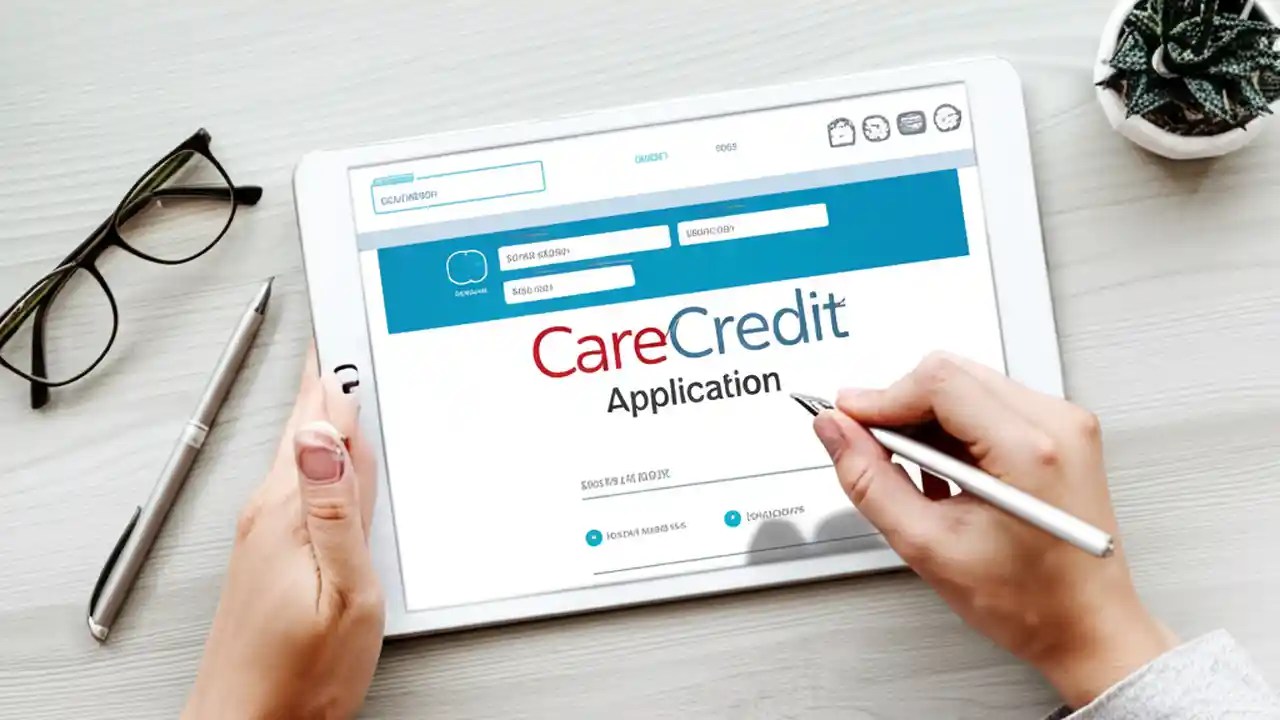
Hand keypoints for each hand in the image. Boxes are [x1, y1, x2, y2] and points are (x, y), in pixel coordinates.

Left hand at [183, 348, 383, 719]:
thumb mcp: (346, 592)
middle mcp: (269, 510)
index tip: (347, 322)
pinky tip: (334, 451)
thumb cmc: (301, 672)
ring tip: (346, 373)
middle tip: (350, 330)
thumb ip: (339, 509)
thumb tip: (328, 434)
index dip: (336, 369)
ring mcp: (264, 528)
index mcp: (290, 510)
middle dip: (330, 379)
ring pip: (302, 449)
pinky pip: (299, 478)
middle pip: (305, 425)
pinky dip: (321, 451)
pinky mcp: (267, 548)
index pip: (317, 417)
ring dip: (325, 411)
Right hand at [813, 352, 1175, 708]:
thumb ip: (869, 481)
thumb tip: (836, 433)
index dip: (882, 398)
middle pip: (951, 375)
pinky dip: (954, 429)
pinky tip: (944, 472)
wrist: (1087, 626)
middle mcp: (1056, 424)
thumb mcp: (928, 545)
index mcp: (1030, 450)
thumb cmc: (1030, 601)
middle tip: (871, 446)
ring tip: (912, 472)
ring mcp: (1064, 425)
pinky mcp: (1061, 432)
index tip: (848, 420)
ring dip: (926, 420)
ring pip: (967, 386)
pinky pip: (989, 405)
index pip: (938, 382)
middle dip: (900, 406)